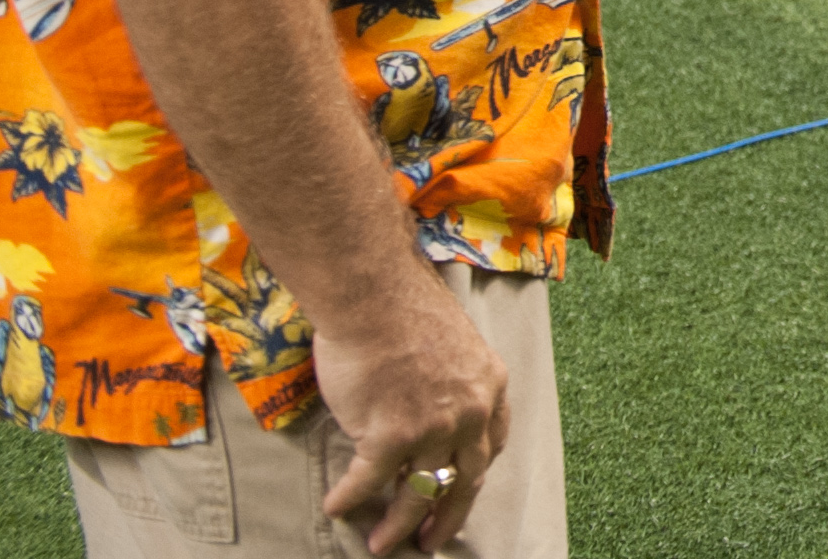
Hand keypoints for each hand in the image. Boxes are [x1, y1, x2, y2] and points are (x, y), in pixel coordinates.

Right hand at [310, 279, 508, 555]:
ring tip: (380, 545)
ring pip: (418, 492)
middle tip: (429, 541)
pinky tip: (336, 508)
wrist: (372, 292)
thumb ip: (453, 382)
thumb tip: (432, 409)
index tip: (459, 496)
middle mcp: (470, 412)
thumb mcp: (455, 344)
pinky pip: (368, 483)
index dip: (472, 477)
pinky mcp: (389, 436)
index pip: (491, 447)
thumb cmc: (403, 307)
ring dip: (397, 524)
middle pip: (464, 481)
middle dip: (445, 516)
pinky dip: (349, 498)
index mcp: (490, 387)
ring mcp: (432, 428)